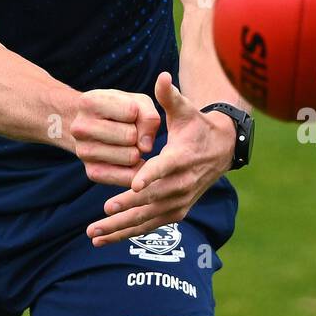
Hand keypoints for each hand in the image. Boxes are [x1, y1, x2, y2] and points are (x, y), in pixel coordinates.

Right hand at [69, 88, 159, 186]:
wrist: (91, 127)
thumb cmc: (119, 111)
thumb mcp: (136, 102)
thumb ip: (148, 116)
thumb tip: (146, 148)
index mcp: (89, 102)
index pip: (131, 111)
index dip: (137, 114)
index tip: (128, 114)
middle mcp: (80, 128)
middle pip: (130, 136)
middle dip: (137, 135)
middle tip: (128, 132)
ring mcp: (83, 152)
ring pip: (131, 157)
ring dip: (136, 151)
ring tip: (126, 145)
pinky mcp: (91, 172)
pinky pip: (128, 177)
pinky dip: (134, 169)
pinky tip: (127, 160)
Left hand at [85, 71, 234, 245]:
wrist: (221, 150)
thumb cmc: (196, 126)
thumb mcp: (185, 109)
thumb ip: (169, 96)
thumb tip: (162, 76)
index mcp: (181, 158)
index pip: (165, 168)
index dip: (150, 176)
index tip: (133, 185)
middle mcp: (181, 184)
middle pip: (151, 200)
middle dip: (126, 209)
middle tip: (102, 215)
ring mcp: (179, 201)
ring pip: (148, 219)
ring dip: (120, 229)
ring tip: (94, 234)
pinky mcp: (176, 212)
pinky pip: (150, 226)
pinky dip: (128, 233)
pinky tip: (105, 239)